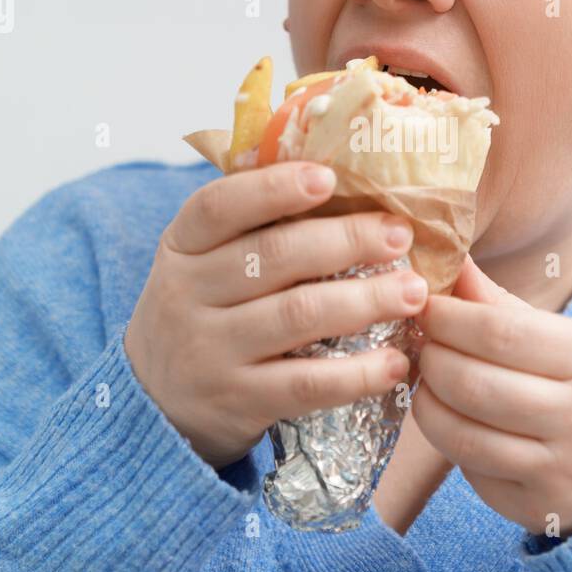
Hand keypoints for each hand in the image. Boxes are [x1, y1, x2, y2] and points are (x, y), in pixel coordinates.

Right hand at [124, 161, 426, 468]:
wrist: (156, 403)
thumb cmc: (204, 311)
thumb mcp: (202, 261)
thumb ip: (250, 224)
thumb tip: (330, 168)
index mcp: (182, 245)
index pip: (218, 206)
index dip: (273, 188)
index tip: (329, 177)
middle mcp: (188, 294)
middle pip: (273, 256)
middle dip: (346, 241)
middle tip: (400, 235)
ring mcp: (210, 351)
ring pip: (297, 316)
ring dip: (365, 301)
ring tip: (415, 292)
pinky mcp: (237, 401)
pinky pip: (304, 384)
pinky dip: (356, 374)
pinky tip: (395, 363)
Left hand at [412, 255, 571, 537]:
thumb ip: (510, 310)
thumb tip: (453, 267)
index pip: (500, 333)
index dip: (449, 317)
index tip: (425, 306)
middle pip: (474, 384)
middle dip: (432, 358)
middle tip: (420, 344)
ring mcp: (560, 470)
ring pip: (462, 435)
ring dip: (428, 403)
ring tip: (427, 383)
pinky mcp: (538, 508)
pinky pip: (472, 472)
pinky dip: (452, 443)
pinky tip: (455, 423)